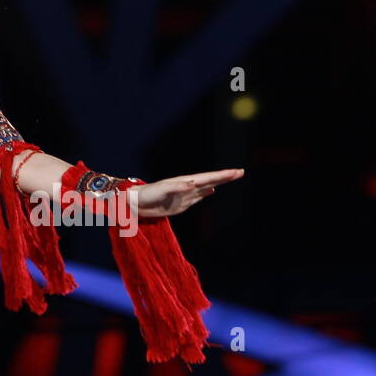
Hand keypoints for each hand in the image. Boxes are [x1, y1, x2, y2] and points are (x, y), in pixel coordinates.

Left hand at [126, 168, 243, 217]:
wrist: (135, 204)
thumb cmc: (146, 195)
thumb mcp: (161, 191)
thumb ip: (177, 188)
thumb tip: (192, 183)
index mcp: (184, 182)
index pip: (207, 178)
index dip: (222, 176)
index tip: (236, 172)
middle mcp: (186, 187)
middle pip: (210, 180)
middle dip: (225, 177)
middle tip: (240, 172)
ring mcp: (185, 195)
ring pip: (206, 188)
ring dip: (218, 183)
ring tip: (229, 178)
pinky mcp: (181, 204)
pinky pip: (197, 197)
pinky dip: (206, 194)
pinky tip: (211, 191)